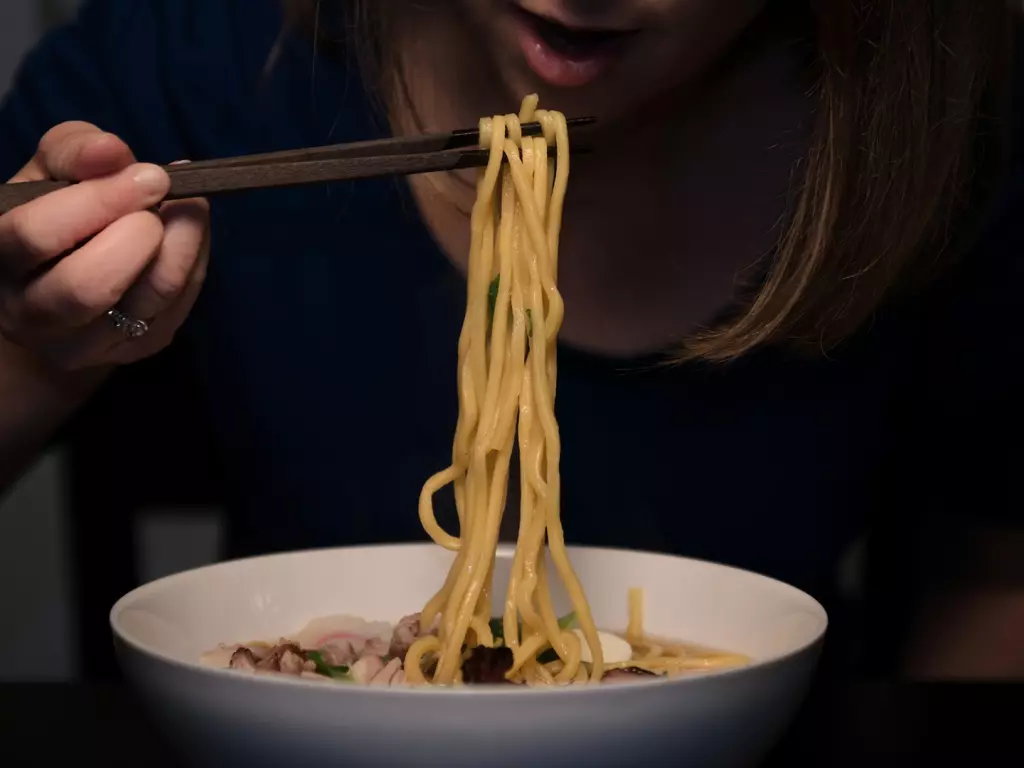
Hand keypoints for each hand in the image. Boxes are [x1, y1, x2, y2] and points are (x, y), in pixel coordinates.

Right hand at [0, 121, 208, 370]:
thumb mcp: (51, 170)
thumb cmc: (55, 213)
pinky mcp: (130, 352)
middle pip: (88, 285)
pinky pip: (176, 307)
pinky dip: (194, 263)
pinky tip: (187, 235)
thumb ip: (74, 151)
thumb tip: (111, 151)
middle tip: (162, 201)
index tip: (150, 176)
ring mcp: (80, 342)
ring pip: (145, 301)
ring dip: (180, 246)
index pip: (38, 233)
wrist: (60, 284)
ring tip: (186, 210)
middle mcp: (28, 311)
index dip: (101, 200)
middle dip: (140, 235)